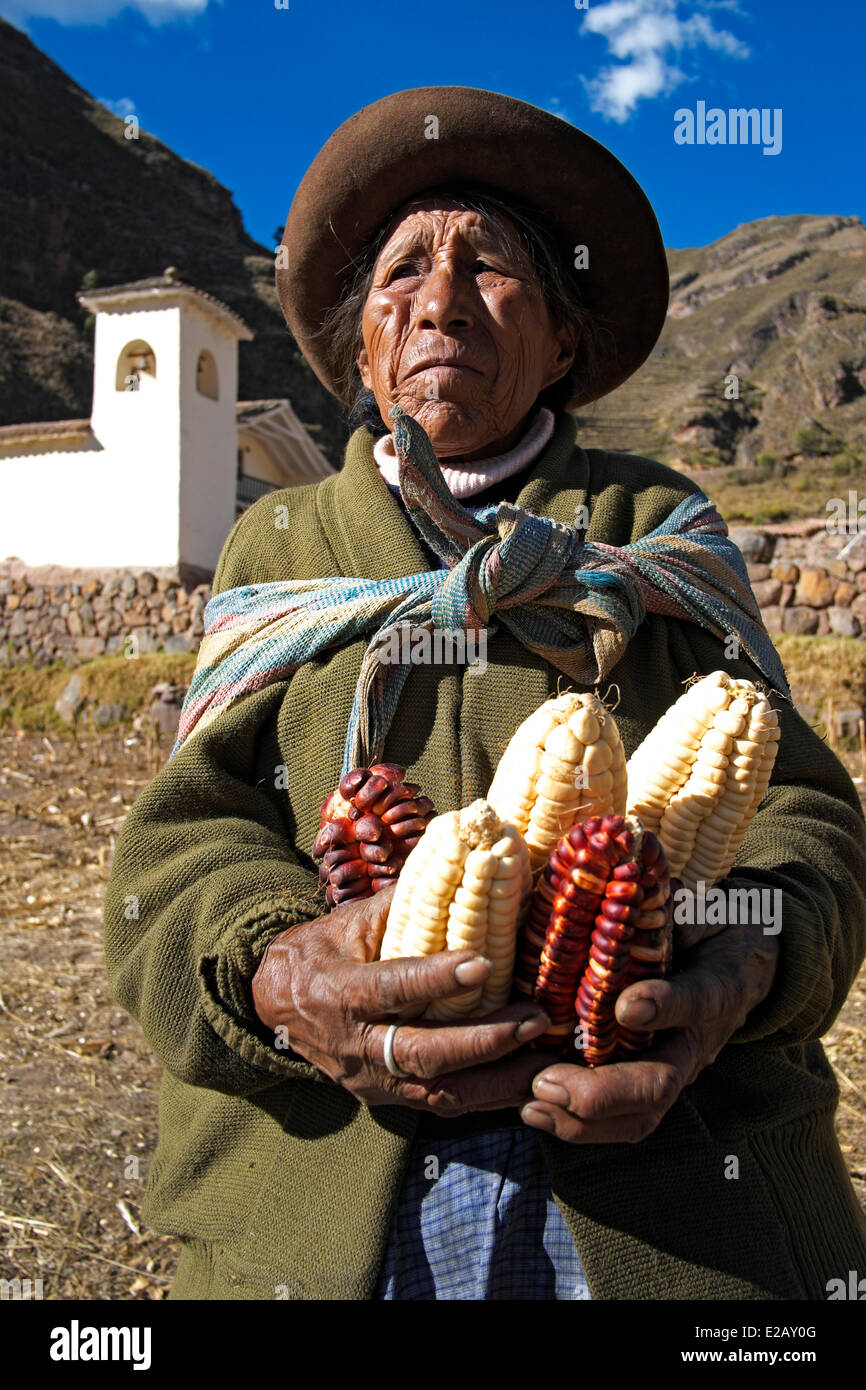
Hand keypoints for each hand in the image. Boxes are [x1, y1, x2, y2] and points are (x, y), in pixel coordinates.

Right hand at [252, 882, 552, 1113]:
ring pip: (438, 1093)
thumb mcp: (350, 921)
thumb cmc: (321, 950)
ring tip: (543, 1063)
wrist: (276, 1003)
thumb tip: (461, 863)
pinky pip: (441, 1105)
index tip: (484, 963)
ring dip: (496, 1081)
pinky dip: (485, 1098)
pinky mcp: (386, 1099)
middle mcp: (354, 1044)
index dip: (436, 980)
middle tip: (533, 1020)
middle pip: (423, 1054)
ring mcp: (370, 1080)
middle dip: (484, 1041)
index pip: (392, 988)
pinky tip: (523, 1086)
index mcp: (340, 991)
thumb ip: (404, 902)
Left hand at [521, 915, 778, 1142]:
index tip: (625, 1005)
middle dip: (604, 1090)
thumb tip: (624, 883)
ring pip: (641, 1114)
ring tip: (532, 1103)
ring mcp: (676, 1067)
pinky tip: (534, 1111)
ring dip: (584, 1119)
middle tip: (548, 1079)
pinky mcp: (652, 1081)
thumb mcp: (699, 906)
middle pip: (661, 1082)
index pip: (697, 1000)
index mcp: (715, 988)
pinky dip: (580, 1126)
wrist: (741, 959)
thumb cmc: (709, 925)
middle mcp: (697, 1040)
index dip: (664, 1005)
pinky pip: (625, 1120)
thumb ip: (671, 905)